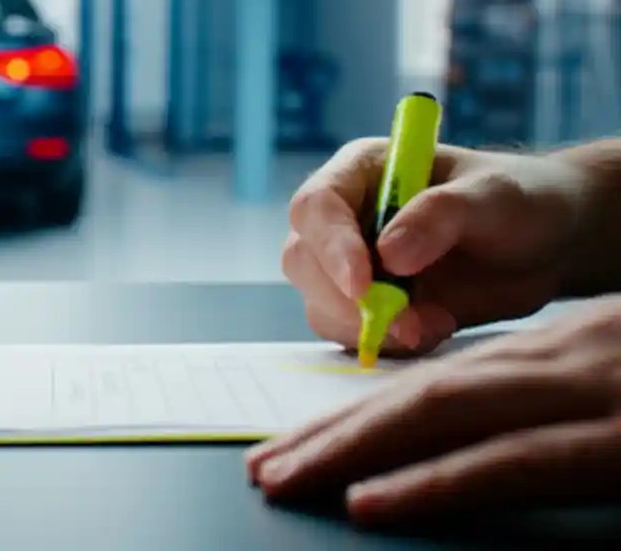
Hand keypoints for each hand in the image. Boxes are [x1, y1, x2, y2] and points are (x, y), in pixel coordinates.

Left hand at [245, 300, 620, 524]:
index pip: (438, 378)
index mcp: (555, 349)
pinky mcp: (613, 443)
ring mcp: (584, 394)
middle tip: (264, 467)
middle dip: (332, 433)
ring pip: (437, 414)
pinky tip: (367, 501)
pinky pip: (505, 463)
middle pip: (417, 394)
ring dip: (350, 448)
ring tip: (284, 478)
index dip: (362, 413)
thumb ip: (556, 388)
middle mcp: (555, 360)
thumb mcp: (618, 372)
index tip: (303, 444)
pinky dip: (428, 482)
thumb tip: (493, 427)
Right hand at [283, 139, 588, 354]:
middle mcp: (344, 217)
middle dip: (345, 299)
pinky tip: (433, 328)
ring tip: (433, 324)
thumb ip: (440, 215)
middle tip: (406, 322)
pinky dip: (387, 343)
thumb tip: (387, 255)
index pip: (316, 206)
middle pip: (303, 260)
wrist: (547, 246)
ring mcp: (351, 265)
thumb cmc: (520, 201)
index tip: (363, 285)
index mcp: (361, 172)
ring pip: (319, 304)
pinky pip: (350, 334)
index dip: (330, 246)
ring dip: (368, 327)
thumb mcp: (493, 196)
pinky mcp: (367, 306)